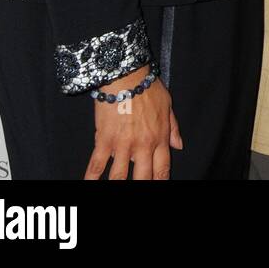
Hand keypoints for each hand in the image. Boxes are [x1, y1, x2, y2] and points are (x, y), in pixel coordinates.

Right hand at [84, 65, 183, 179]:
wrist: (127, 77)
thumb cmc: (148, 88)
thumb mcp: (168, 106)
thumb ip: (173, 128)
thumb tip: (179, 145)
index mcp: (159, 137)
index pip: (162, 168)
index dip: (160, 181)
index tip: (158, 186)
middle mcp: (143, 145)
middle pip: (143, 177)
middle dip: (140, 186)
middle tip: (138, 189)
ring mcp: (123, 144)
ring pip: (119, 176)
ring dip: (117, 184)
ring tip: (115, 190)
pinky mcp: (105, 140)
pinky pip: (96, 164)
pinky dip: (91, 177)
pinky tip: (89, 184)